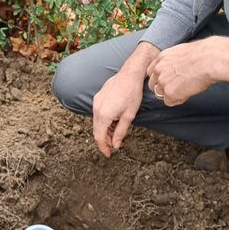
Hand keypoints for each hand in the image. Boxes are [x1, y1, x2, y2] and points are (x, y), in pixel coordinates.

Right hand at [92, 42, 158, 156]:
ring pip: (97, 122)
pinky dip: (104, 121)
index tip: (108, 155)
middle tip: (114, 146)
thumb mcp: (129, 116)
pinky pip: (98, 114)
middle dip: (104, 140)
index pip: (99, 137)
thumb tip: (116, 145)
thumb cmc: (132, 94)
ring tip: (116, 134)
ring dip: (105, 130)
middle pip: (97, 130)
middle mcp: (96, 109)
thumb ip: (120, 132)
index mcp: (104, 115)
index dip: (103, 148)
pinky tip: (114, 122)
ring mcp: (96, 102)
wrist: (130, 74)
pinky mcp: (98, 97)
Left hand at [146, 36, 228, 106]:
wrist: (210, 59)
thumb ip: (175, 61)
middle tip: (178, 87)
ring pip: (160, 94)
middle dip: (163, 88)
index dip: (160, 78)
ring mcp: (163, 81)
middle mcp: (159, 69)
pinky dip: (178, 100)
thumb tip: (178, 67)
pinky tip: (188, 93)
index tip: (170, 80)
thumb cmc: (204, 54)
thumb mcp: (183, 52)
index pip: (152, 72)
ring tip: (186, 89)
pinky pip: (169, 102)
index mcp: (162, 57)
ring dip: (171, 94)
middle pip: (153, 84)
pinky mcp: (169, 92)